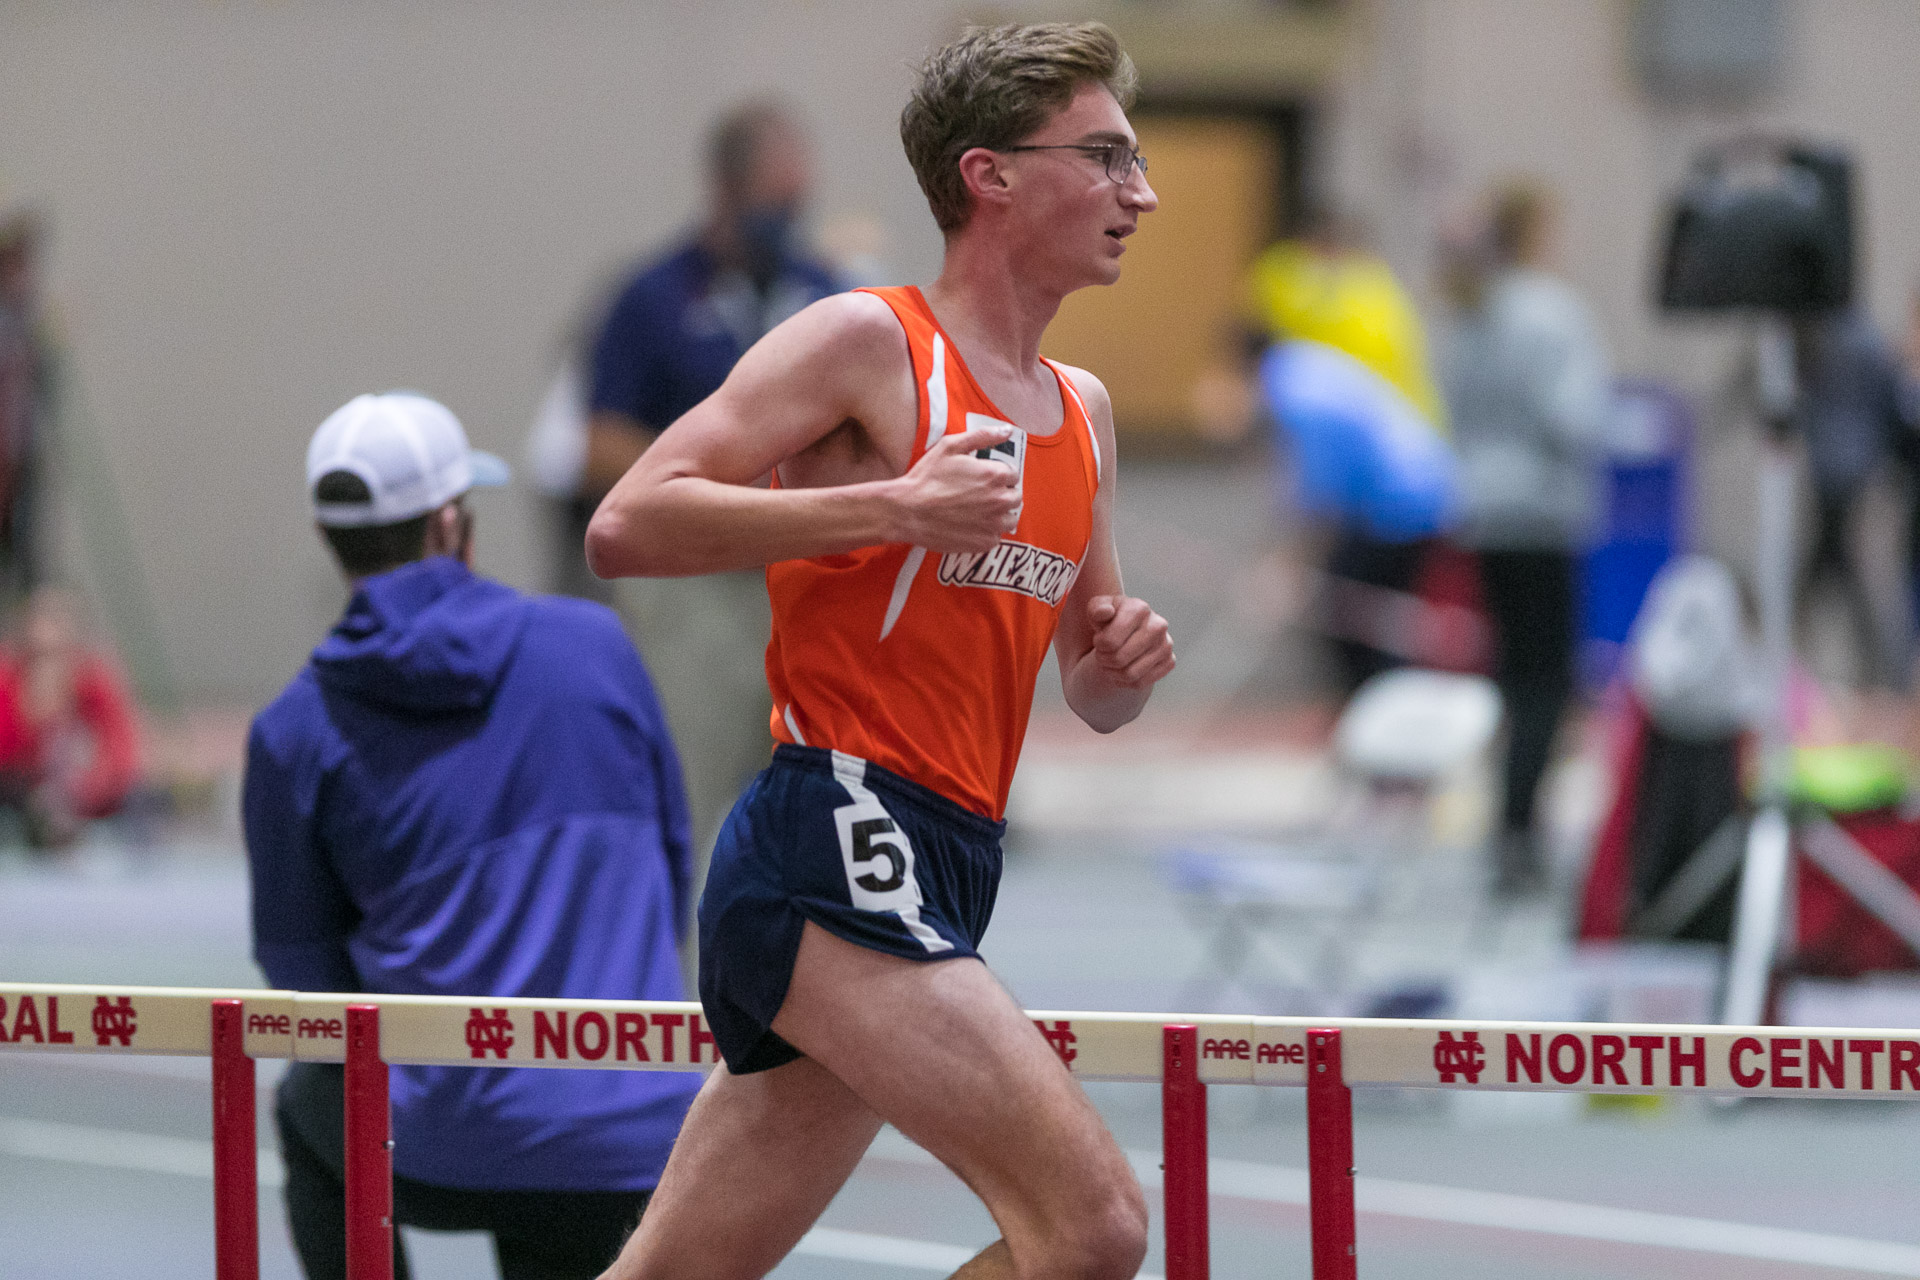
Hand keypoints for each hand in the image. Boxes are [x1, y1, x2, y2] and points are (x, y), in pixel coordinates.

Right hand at [892, 422, 1022, 551]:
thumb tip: (1007, 430)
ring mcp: (993, 524)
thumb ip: (982, 436)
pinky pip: (996, 537)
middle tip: (980, 494)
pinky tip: (970, 525)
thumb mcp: (950, 446)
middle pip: (1015, 497)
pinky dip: (987, 532)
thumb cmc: (927, 478)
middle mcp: (999, 500)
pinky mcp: (983, 543)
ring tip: (979, 511)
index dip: (998, 474)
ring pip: (1010, 519)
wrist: (907, 511)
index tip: (984, 477)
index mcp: (994, 475)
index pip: (1013, 474)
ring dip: (1000, 514)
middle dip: (1002, 493)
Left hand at [1086, 595, 1174, 688]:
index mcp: (1139, 609)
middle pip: (1119, 659)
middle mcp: (1157, 625)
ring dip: (1113, 673)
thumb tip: (1105, 612)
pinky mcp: (1169, 661)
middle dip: (1104, 660)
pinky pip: (1141, 683)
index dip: (1099, 645)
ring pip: (1130, 674)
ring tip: (1110, 662)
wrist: (1129, 629)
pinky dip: (1126, 682)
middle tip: (1102, 654)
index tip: (1099, 640)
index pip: (1110, 641)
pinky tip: (1121, 670)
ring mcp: (1166, 644)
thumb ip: (1097, 608)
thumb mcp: (1097, 609)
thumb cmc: (1110, 619)